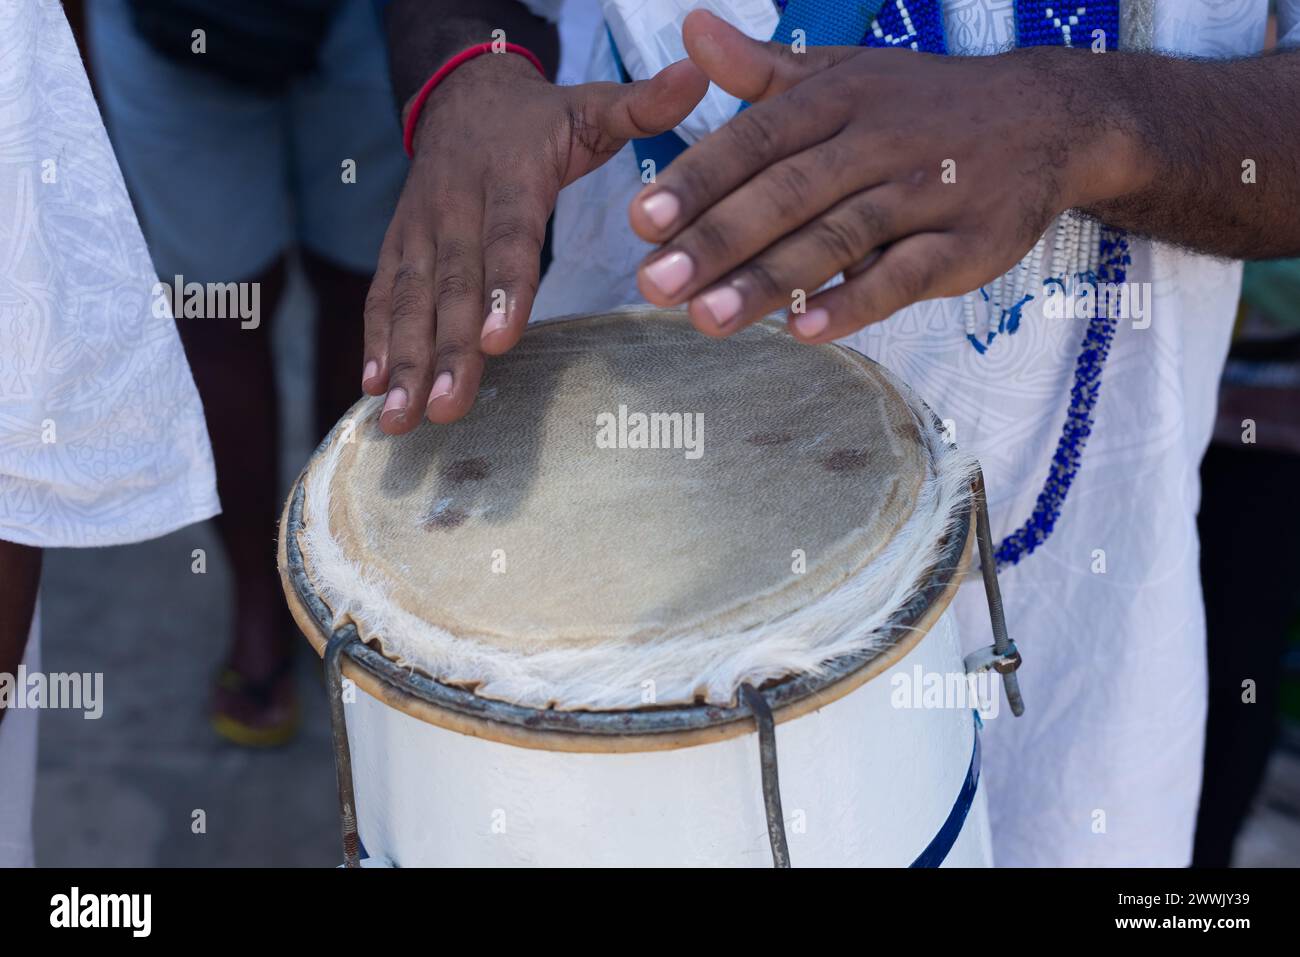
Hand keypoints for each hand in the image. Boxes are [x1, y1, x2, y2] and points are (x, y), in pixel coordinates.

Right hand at [364, 52, 706, 432]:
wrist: (462, 92)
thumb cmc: (539, 118)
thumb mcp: (590, 106)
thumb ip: (641, 105)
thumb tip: (696, 77)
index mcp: (510, 176)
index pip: (507, 236)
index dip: (502, 288)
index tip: (497, 341)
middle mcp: (455, 204)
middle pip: (451, 284)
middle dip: (445, 350)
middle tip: (447, 407)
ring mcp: (420, 228)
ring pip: (409, 298)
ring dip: (404, 359)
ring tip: (400, 416)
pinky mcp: (398, 246)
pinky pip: (383, 295)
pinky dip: (375, 339)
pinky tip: (371, 389)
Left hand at [628, 10, 1139, 342]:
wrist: (1048, 117)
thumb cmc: (922, 104)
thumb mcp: (846, 73)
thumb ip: (764, 71)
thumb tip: (691, 30)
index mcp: (840, 98)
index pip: (757, 140)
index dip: (697, 179)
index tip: (640, 222)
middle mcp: (878, 140)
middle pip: (788, 193)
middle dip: (716, 241)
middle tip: (654, 286)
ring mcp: (926, 192)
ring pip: (839, 237)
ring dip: (772, 281)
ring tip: (708, 320)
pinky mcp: (967, 243)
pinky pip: (906, 274)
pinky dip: (858, 302)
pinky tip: (805, 331)